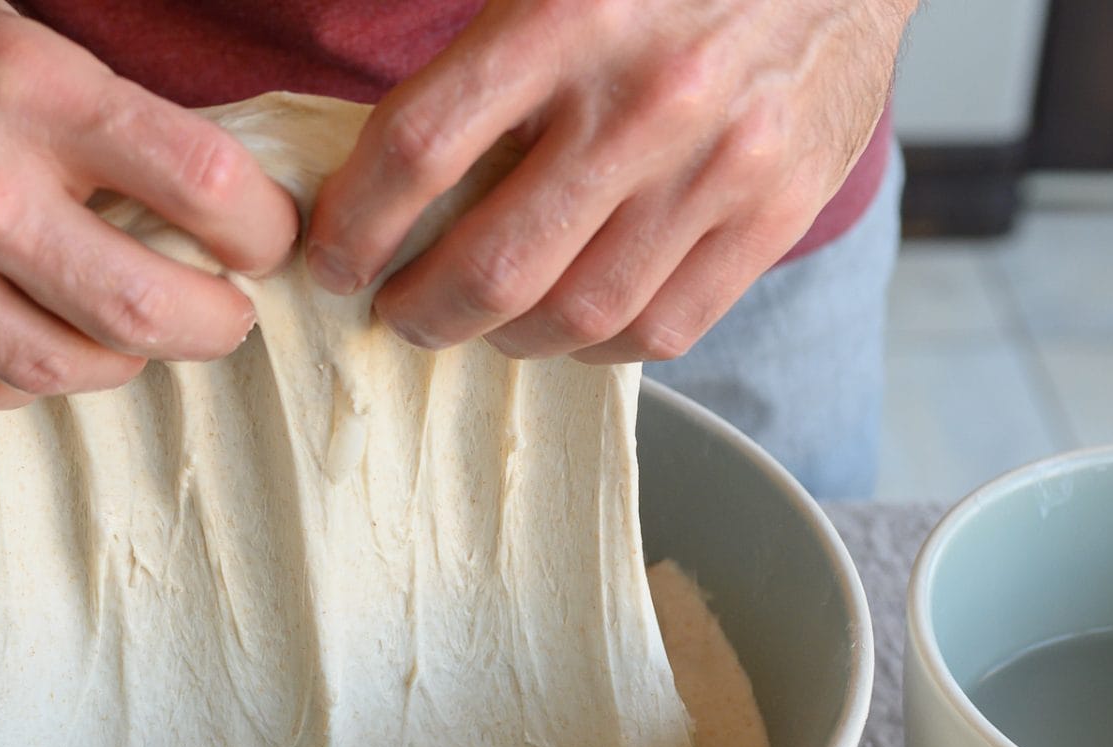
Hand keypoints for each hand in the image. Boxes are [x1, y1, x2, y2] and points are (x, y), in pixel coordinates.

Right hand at [0, 0, 298, 408]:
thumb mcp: (6, 19)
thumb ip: (106, 111)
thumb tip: (223, 198)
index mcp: (17, 79)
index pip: (204, 186)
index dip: (262, 232)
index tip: (264, 242)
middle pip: (140, 307)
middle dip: (213, 327)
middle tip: (225, 318)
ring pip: (55, 366)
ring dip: (117, 360)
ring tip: (126, 331)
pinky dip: (19, 377)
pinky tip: (30, 339)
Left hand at [305, 0, 910, 362]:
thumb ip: (480, 58)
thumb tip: (376, 168)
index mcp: (569, 15)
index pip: (420, 147)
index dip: (355, 223)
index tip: (334, 258)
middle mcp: (646, 99)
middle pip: (493, 264)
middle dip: (422, 309)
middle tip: (399, 310)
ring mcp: (719, 165)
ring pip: (578, 315)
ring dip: (506, 338)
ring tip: (482, 322)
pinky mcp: (778, 213)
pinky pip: (663, 328)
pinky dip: (599, 347)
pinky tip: (572, 322)